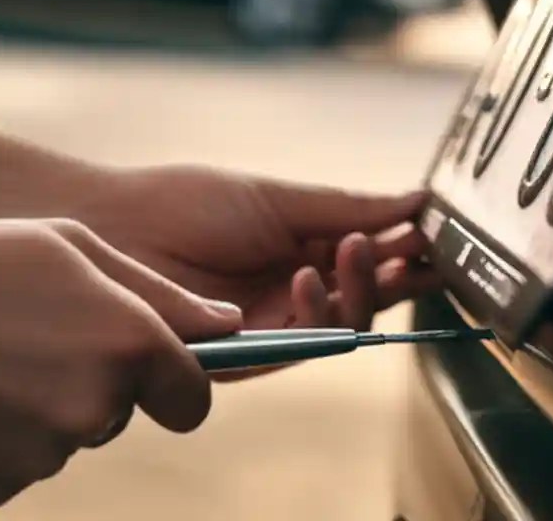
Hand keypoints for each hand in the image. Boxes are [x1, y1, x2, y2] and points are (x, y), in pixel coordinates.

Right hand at [0, 219, 240, 511]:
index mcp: (128, 347)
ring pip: (61, 440)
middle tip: (25, 338)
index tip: (152, 372)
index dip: (175, 384)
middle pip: (118, 414)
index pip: (193, 399)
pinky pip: (9, 469)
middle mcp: (95, 411)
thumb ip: (161, 293)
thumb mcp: (68, 246)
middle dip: (91, 383)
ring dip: (36, 410)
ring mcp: (37, 460)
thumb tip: (230, 327)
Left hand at [82, 165, 439, 347]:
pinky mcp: (252, 354)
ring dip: (361, 289)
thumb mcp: (279, 197)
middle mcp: (296, 290)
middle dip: (397, 274)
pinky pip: (305, 344)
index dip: (404, 247)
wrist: (117, 228)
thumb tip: (416, 200)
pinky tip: (308, 278)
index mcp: (305, 247)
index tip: (435, 231)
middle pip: (367, 295)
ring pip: (345, 324)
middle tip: (418, 250)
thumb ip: (348, 206)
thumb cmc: (188, 202)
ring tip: (354, 247)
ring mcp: (276, 323)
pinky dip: (318, 313)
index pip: (371, 255)